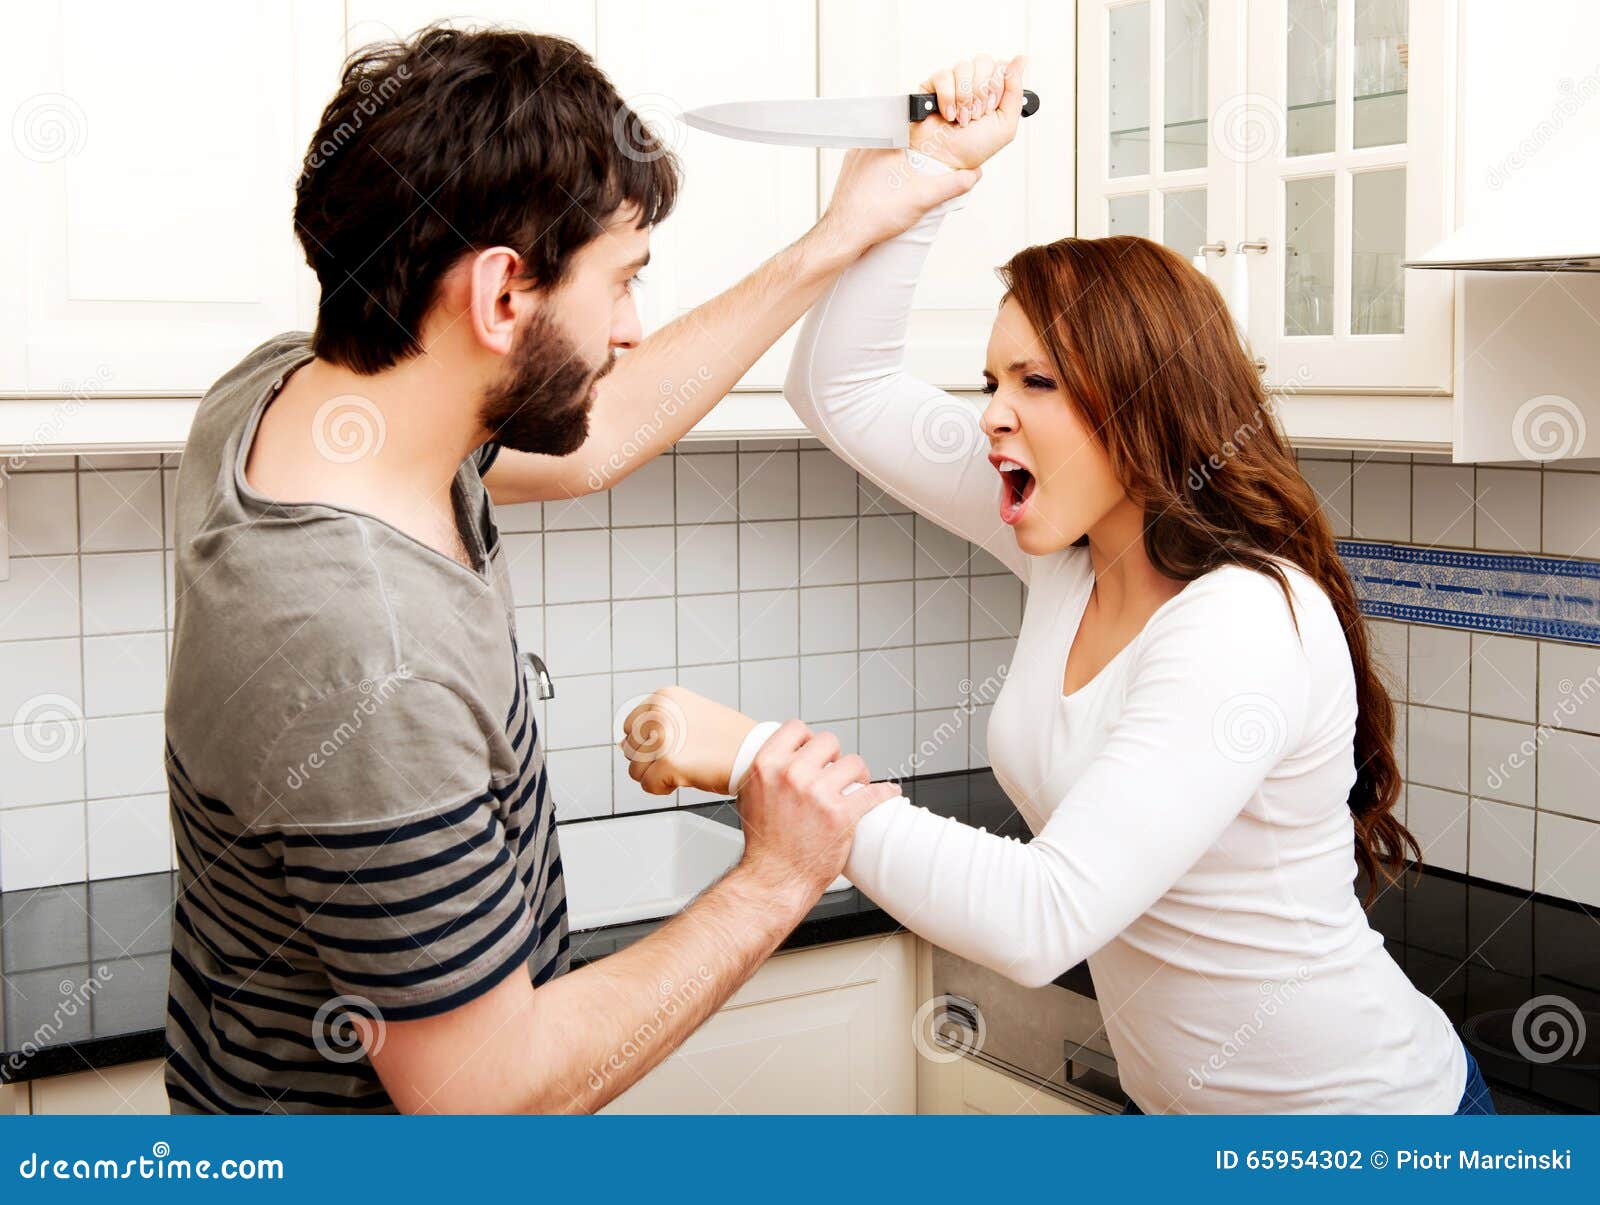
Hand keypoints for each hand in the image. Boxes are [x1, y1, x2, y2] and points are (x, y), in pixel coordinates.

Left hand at [619, 686, 756, 795]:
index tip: (671, 746)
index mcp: (664, 697)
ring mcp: (662, 738)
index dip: (649, 742)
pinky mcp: (667, 763)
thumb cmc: (728, 738)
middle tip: (683, 758)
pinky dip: (664, 788)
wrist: (754, 753)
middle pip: (632, 748)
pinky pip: (648, 786)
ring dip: (657, 775)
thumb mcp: (690, 715)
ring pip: (636, 770)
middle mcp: (659, 713)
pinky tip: (687, 777)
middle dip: (652, 760)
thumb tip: (623, 744)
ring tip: (686, 767)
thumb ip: (657, 724)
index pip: (630, 724)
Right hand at [735, 721, 898, 896]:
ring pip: (854, 763)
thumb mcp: (750, 795)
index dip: (808, 738)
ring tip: (856, 785)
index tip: (816, 751)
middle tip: (837, 772)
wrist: (774, 878)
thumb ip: (768, 770)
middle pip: (829, 741)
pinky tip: (888, 793)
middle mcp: (792, 775)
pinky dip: (885, 792)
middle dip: (835, 756)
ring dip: (858, 774)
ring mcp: (818, 794)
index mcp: (767, 765)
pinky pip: (874, 793)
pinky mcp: (841, 815)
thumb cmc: (764, 843)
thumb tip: (787, 754)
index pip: (796, 728)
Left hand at [812, 53, 1026, 257]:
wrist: (843, 235)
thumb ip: (951, 184)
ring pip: (884, 152)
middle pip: (899, 139)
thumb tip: (972, 175)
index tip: (937, 141)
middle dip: (913, 151)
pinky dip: (882, 174)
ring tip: (907, 181)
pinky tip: (889, 189)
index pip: (912, 124)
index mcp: (885, 140)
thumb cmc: (874, 215)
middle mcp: (867, 144)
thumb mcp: (923, 197)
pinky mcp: (848, 173)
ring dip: (897, 163)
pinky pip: (870, 166)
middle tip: (923, 168)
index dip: (927, 132)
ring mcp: (855, 158)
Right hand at [909, 54, 1028, 169]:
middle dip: (981, 92)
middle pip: (983, 61)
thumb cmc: (973, 147)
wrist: (946, 161)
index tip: (992, 107)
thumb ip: (1015, 91)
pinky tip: (948, 114)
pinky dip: (948, 98)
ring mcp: (954, 81)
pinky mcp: (933, 85)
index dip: (997, 86)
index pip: (1001, 65)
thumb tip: (1021, 60)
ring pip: (963, 67)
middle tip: (977, 114)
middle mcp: (974, 81)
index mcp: (993, 88)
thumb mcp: (1006, 124)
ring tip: (962, 118)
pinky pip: (944, 76)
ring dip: (965, 98)